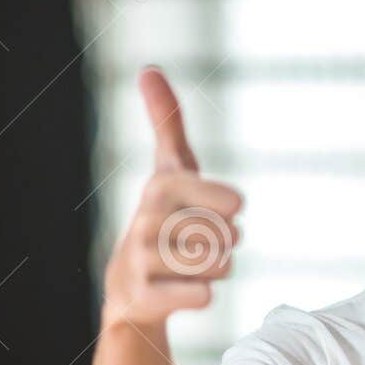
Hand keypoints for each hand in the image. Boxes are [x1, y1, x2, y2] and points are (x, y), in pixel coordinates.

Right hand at [100, 66, 243, 331]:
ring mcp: (140, 260)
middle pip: (226, 234)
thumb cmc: (163, 221)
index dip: (224, 203)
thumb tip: (148, 68)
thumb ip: (166, 122)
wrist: (131, 290)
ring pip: (217, 264)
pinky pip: (200, 295)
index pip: (216, 195)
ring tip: (193, 266)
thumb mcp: (170, 170)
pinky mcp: (141, 297)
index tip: (232, 208)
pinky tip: (188, 290)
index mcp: (161, 187)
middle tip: (202, 242)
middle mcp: (146, 220)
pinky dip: (203, 294)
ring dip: (217, 268)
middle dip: (225, 241)